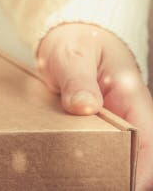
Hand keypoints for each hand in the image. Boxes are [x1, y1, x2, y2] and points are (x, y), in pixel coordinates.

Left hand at [37, 23, 152, 188]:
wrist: (67, 35)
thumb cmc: (76, 41)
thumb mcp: (73, 54)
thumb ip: (77, 77)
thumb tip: (83, 104)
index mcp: (132, 96)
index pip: (148, 141)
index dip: (143, 168)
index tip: (131, 184)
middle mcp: (127, 114)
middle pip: (133, 154)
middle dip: (121, 173)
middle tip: (92, 182)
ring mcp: (110, 121)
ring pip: (113, 153)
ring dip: (102, 168)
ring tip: (80, 179)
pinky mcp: (93, 125)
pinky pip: (94, 146)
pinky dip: (86, 157)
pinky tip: (70, 169)